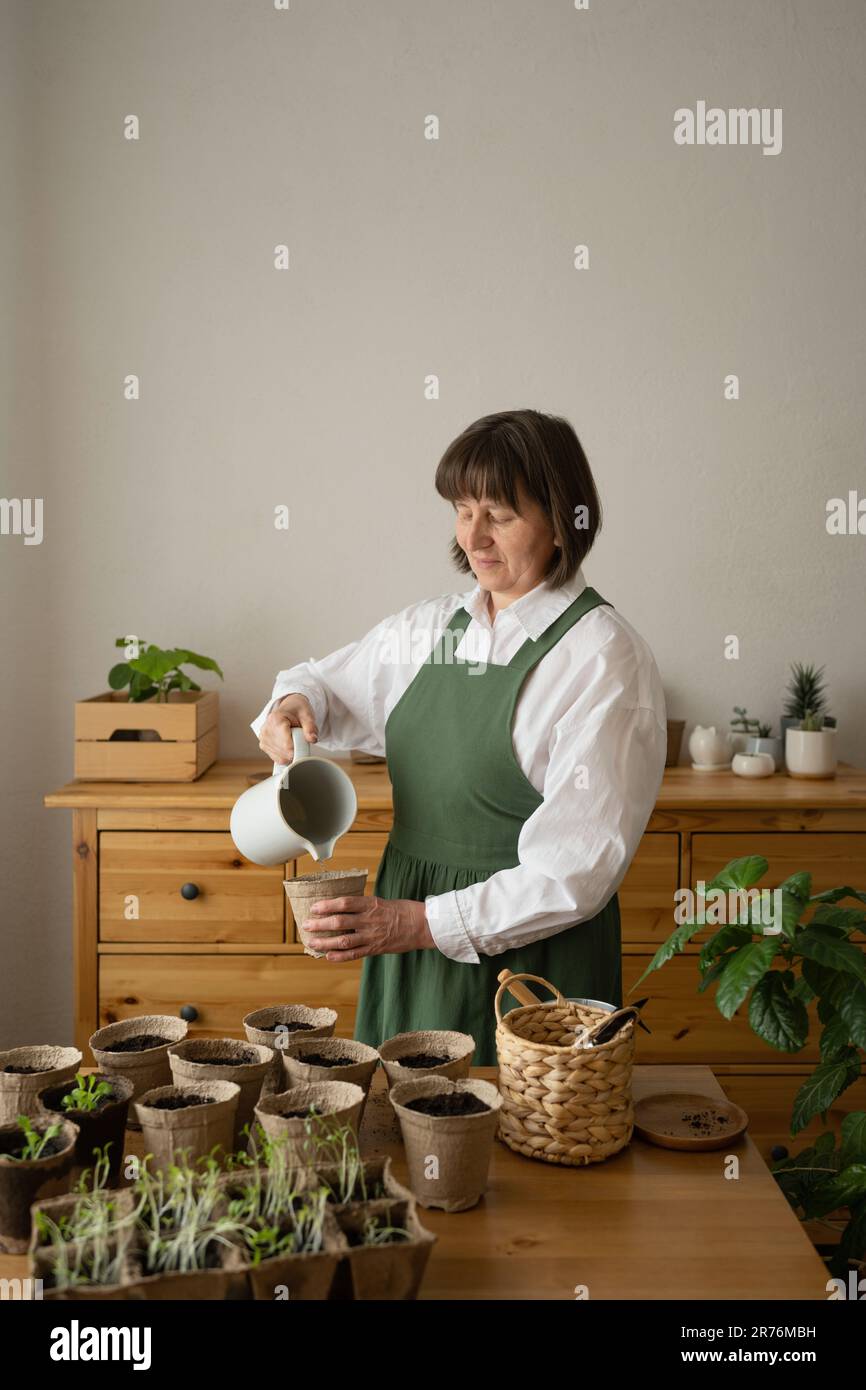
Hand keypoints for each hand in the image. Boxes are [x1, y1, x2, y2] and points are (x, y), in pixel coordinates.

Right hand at [258, 693, 317, 764]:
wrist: (289, 707)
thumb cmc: (298, 711)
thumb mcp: (307, 715)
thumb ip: (311, 727)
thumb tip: (312, 739)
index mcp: (275, 719)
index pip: (287, 745)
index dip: (299, 748)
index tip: (305, 742)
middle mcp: (266, 729)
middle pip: (284, 752)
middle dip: (296, 749)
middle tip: (300, 738)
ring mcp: (263, 738)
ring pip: (281, 757)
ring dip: (291, 753)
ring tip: (293, 739)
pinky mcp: (263, 745)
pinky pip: (278, 759)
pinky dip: (286, 755)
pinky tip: (288, 744)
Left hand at [302, 896, 434, 960]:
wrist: (421, 926)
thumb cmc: (402, 911)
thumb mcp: (382, 902)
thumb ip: (363, 906)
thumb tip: (342, 907)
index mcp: (371, 905)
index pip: (344, 903)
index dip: (327, 905)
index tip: (314, 907)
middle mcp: (369, 920)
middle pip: (339, 922)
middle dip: (320, 924)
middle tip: (305, 924)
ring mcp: (372, 936)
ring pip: (343, 941)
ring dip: (325, 942)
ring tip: (311, 942)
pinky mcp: (375, 949)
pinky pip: (354, 954)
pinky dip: (339, 956)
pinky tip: (328, 956)